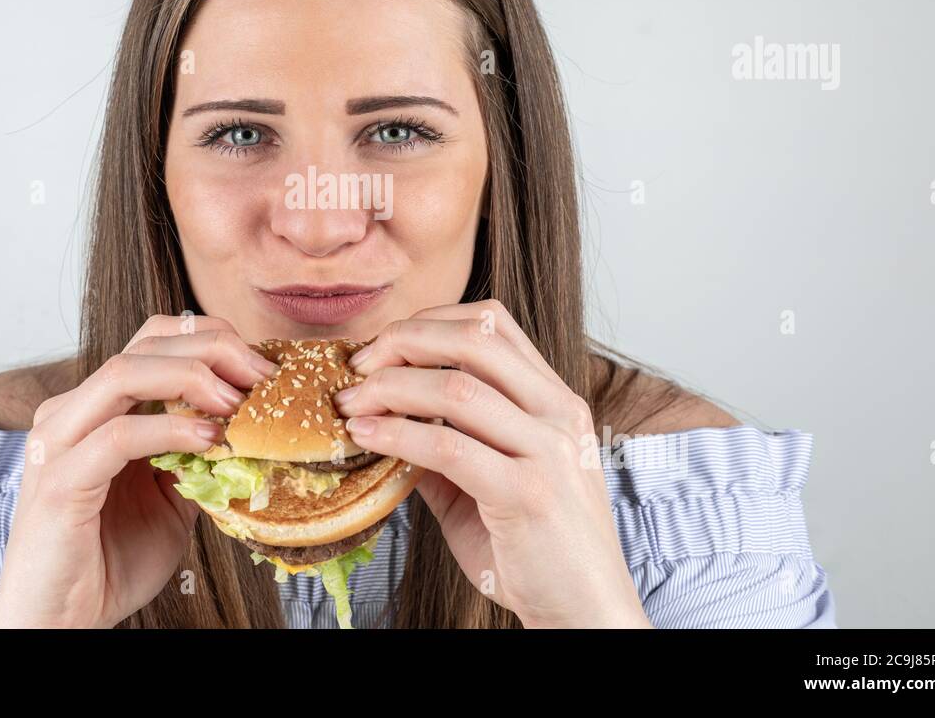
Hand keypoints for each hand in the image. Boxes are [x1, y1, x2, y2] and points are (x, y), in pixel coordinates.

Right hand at [0, 314, 278, 627]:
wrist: (60, 621)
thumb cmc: (109, 562)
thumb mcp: (171, 499)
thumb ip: (197, 457)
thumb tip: (250, 430)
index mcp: (94, 408)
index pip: (153, 341)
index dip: (211, 341)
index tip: (261, 368)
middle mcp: (70, 412)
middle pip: (144, 344)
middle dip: (214, 348)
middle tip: (262, 377)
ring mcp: (58, 442)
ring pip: (126, 373)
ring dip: (193, 378)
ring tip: (238, 403)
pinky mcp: (60, 480)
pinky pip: (119, 435)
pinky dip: (170, 429)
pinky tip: (210, 439)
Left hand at [332, 300, 650, 628]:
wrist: (585, 613)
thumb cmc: (537, 551)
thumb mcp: (491, 482)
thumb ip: (447, 446)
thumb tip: (385, 419)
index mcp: (556, 400)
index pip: (493, 323)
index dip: (429, 322)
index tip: (382, 346)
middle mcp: (560, 413)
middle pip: (474, 339)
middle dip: (403, 341)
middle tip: (357, 366)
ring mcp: (550, 451)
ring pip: (456, 389)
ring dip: (388, 389)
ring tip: (349, 404)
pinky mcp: (529, 493)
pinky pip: (448, 447)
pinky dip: (396, 434)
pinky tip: (365, 436)